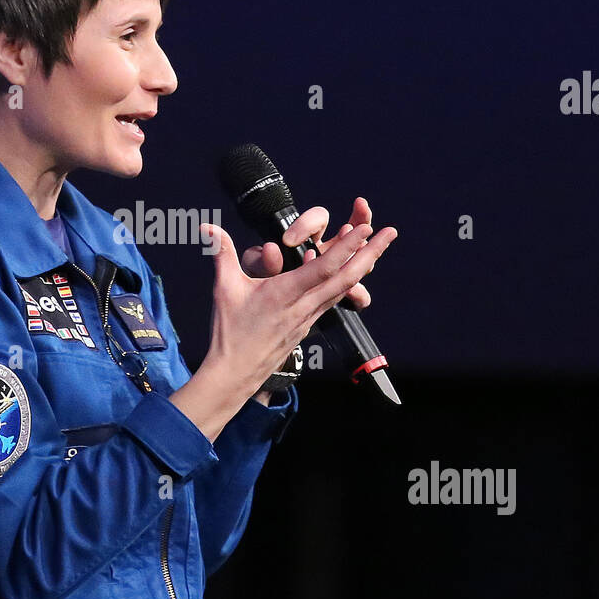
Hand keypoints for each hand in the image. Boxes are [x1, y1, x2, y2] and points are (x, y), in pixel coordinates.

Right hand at [201, 215, 396, 394]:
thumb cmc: (230, 332)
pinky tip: (355, 274)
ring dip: (363, 266)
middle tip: (391, 232)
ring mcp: (308, 317)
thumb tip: (207, 226)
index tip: (364, 227)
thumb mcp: (224, 289)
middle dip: (370, 253)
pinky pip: (332, 299)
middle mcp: (303, 306)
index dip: (346, 247)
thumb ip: (221, 254)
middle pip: (345, 277)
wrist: (236, 373)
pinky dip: (346, 282)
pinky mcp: (307, 324)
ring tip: (379, 247)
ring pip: (342, 288)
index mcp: (285, 294)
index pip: (322, 267)